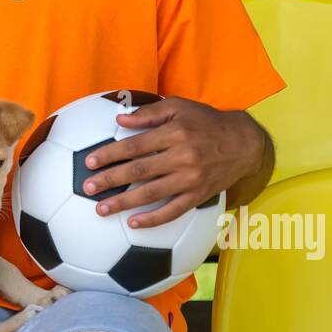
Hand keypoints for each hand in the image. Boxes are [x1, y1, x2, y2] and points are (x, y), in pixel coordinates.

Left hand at [80, 97, 267, 228]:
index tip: (90, 162)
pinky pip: (174, 211)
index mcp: (175, 133)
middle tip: (88, 188)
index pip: (135, 146)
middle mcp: (183, 157)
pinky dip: (153, 219)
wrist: (244, 143)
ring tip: (102, 209)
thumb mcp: (179, 107)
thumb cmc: (206, 121)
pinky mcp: (199, 195)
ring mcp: (191, 179)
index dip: (110, 154)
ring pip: (152, 194)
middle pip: (139, 171)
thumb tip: (119, 120)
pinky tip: (134, 223)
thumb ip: (149, 113)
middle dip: (110, 180)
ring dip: (124, 203)